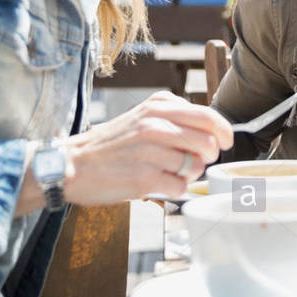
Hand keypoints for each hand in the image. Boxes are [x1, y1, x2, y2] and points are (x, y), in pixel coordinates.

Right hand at [16, 91, 231, 213]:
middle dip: (208, 157)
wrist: (71, 164)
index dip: (224, 132)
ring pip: (195, 167)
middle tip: (194, 162)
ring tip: (167, 172)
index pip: (208, 116)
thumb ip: (174, 117)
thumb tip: (212, 131)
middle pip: (208, 143)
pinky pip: (180, 187)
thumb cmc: (111, 144)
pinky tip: (156, 184)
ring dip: (188, 174)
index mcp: (158, 106)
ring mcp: (150, 151)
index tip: (225, 142)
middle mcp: (155, 125)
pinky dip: (174, 189)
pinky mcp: (144, 178)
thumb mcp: (142, 116)